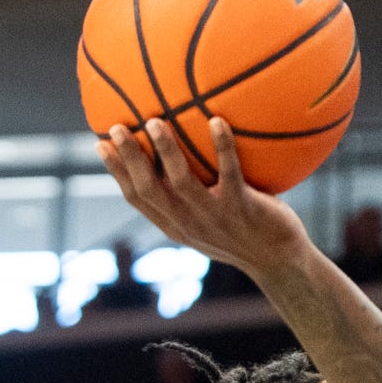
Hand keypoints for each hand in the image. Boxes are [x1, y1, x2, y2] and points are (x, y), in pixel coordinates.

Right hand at [98, 116, 312, 279]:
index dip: (116, 172)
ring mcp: (214, 217)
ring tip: (154, 121)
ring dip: (165, 151)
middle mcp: (189, 223)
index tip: (100, 144)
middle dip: (129, 158)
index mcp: (176, 226)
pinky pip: (230, 173)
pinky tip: (217, 121)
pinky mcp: (242, 208)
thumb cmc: (246, 235)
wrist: (281, 262)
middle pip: (148, 189)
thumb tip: (176, 159)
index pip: (137, 198)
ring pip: (180, 182)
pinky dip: (222, 147)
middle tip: (117, 127)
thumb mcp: (210, 223)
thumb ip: (190, 199)